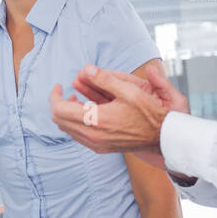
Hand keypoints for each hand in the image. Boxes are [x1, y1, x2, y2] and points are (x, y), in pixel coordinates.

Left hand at [49, 64, 183, 157]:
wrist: (161, 137)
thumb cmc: (148, 113)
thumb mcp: (129, 90)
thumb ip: (105, 79)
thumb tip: (86, 69)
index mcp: (96, 120)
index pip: (59, 109)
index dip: (55, 95)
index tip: (59, 86)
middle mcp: (92, 136)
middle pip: (59, 120)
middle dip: (59, 104)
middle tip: (66, 92)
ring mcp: (95, 144)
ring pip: (67, 129)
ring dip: (67, 114)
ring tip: (77, 100)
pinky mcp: (100, 148)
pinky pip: (78, 136)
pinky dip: (76, 123)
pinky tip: (87, 113)